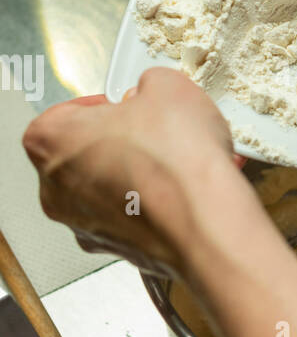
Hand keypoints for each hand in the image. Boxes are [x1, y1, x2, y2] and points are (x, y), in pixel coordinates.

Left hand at [23, 68, 245, 276]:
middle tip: (156, 132)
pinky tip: (188, 190)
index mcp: (50, 142)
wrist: (206, 223)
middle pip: (85, 155)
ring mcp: (87, 226)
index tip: (125, 104)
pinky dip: (158, 206)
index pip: (63, 113)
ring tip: (181, 162)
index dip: (100, 106)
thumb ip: (149, 85)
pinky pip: (136, 220)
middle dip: (122, 142)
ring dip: (141, 175)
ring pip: (110, 191)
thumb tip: (155, 93)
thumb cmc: (175, 164)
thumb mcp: (167, 87)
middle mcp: (57, 190)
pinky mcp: (121, 250)